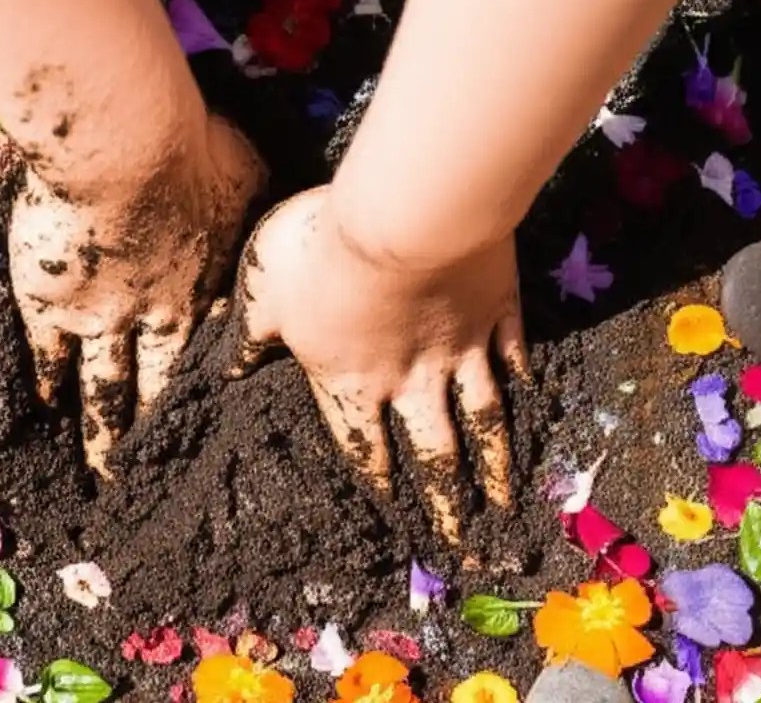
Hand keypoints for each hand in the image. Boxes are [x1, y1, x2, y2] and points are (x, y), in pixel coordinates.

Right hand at [10, 116, 262, 477]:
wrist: (126, 152)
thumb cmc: (197, 155)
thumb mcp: (252, 176)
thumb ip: (258, 199)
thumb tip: (281, 195)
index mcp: (206, 290)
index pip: (211, 350)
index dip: (210, 384)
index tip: (211, 414)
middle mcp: (157, 318)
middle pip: (158, 386)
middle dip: (158, 429)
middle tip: (159, 466)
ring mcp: (101, 317)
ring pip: (104, 389)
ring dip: (104, 432)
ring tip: (103, 471)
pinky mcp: (51, 305)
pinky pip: (50, 355)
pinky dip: (49, 381)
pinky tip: (47, 405)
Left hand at [234, 186, 527, 543]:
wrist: (405, 217)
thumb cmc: (319, 255)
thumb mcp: (264, 294)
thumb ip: (252, 336)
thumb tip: (230, 372)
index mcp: (351, 380)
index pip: (363, 442)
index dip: (375, 476)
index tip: (392, 510)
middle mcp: (410, 379)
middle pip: (431, 451)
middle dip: (444, 500)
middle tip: (460, 542)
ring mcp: (461, 348)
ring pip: (482, 418)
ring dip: (493, 464)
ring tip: (502, 502)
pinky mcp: (497, 311)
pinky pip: (513, 357)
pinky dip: (521, 382)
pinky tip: (530, 400)